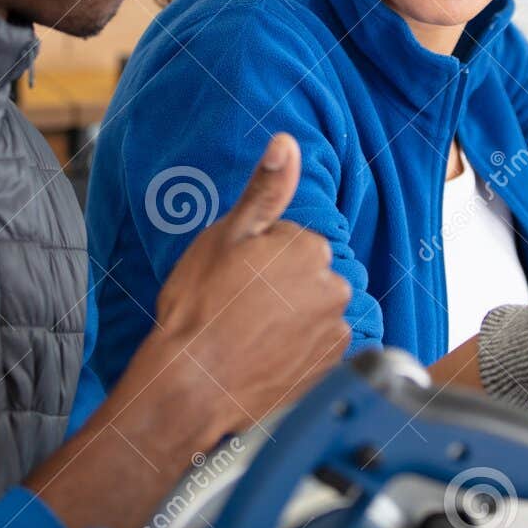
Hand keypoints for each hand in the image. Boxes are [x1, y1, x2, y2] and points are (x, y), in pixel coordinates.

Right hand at [149, 133, 351, 436]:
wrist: (191, 385)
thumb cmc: (200, 307)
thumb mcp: (227, 235)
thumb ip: (266, 189)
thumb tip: (287, 142)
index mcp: (311, 249)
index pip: (295, 242)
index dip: (262, 258)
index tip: (238, 278)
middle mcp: (335, 288)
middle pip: (310, 276)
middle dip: (283, 287)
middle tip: (241, 308)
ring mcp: (336, 332)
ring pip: (315, 312)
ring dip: (293, 320)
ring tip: (251, 335)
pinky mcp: (332, 368)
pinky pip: (321, 348)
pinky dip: (300, 351)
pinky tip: (267, 356)